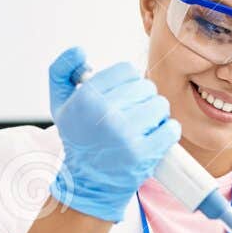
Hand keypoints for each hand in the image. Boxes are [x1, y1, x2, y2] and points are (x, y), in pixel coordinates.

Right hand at [46, 47, 179, 222]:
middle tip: (133, 112)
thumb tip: (80, 50)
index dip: (129, 81)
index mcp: (87, 97)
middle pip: (146, 86)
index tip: (123, 95)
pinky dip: (168, 130)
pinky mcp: (144, 153)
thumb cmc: (79, 138)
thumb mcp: (60, 102)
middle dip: (142, 98)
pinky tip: (156, 135)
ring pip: (161, 104)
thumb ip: (62, 69)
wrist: (88, 182)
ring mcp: (127, 135)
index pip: (127, 70)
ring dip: (156, 113)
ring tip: (143, 124)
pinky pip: (171, 128)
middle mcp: (106, 114)